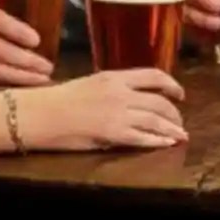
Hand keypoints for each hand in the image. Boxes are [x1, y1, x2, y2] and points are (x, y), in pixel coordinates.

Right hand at [17, 68, 187, 149]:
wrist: (40, 114)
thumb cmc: (58, 99)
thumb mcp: (91, 84)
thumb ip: (113, 89)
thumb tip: (131, 98)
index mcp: (114, 77)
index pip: (153, 75)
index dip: (171, 84)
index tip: (179, 93)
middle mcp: (120, 92)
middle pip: (159, 101)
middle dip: (174, 112)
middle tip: (179, 120)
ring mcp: (118, 113)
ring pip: (156, 119)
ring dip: (172, 128)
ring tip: (180, 134)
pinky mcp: (113, 133)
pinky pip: (143, 138)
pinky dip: (158, 140)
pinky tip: (167, 143)